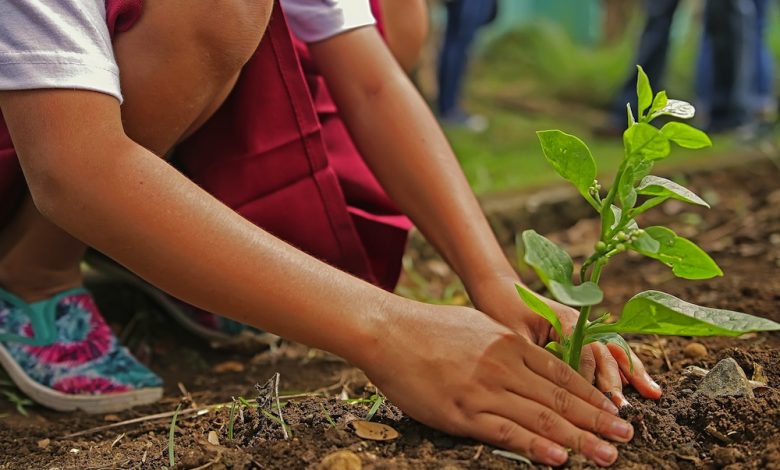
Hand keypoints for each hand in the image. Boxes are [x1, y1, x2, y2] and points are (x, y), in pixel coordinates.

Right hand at [358, 302, 633, 466]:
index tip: (614, 410)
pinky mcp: (462, 412)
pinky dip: (536, 446)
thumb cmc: (430, 328)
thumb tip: (531, 362)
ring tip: (607, 454)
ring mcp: (484, 390)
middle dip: (597, 420)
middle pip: (560, 399)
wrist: (388, 331)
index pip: (562, 375)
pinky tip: (559, 458)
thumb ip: (507, 346)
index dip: (592, 396)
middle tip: (626, 436)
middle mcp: (504, 366)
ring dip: (579, 439)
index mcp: (510, 344)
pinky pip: (506, 432)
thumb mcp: (478, 327)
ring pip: (541, 418)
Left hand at [468, 275, 662, 407]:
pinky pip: (608, 353)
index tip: (591, 404)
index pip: (584, 353)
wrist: (500, 290)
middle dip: (615, 382)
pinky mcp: (583, 337)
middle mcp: (580, 323)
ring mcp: (585, 329)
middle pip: (604, 353)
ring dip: (631, 374)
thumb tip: (550, 387)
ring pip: (613, 352)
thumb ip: (535, 356)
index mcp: (565, 320)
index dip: (588, 380)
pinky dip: (626, 368)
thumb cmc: (503, 311)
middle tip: (622, 408)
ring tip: (652, 394)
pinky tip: (644, 385)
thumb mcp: (514, 335)